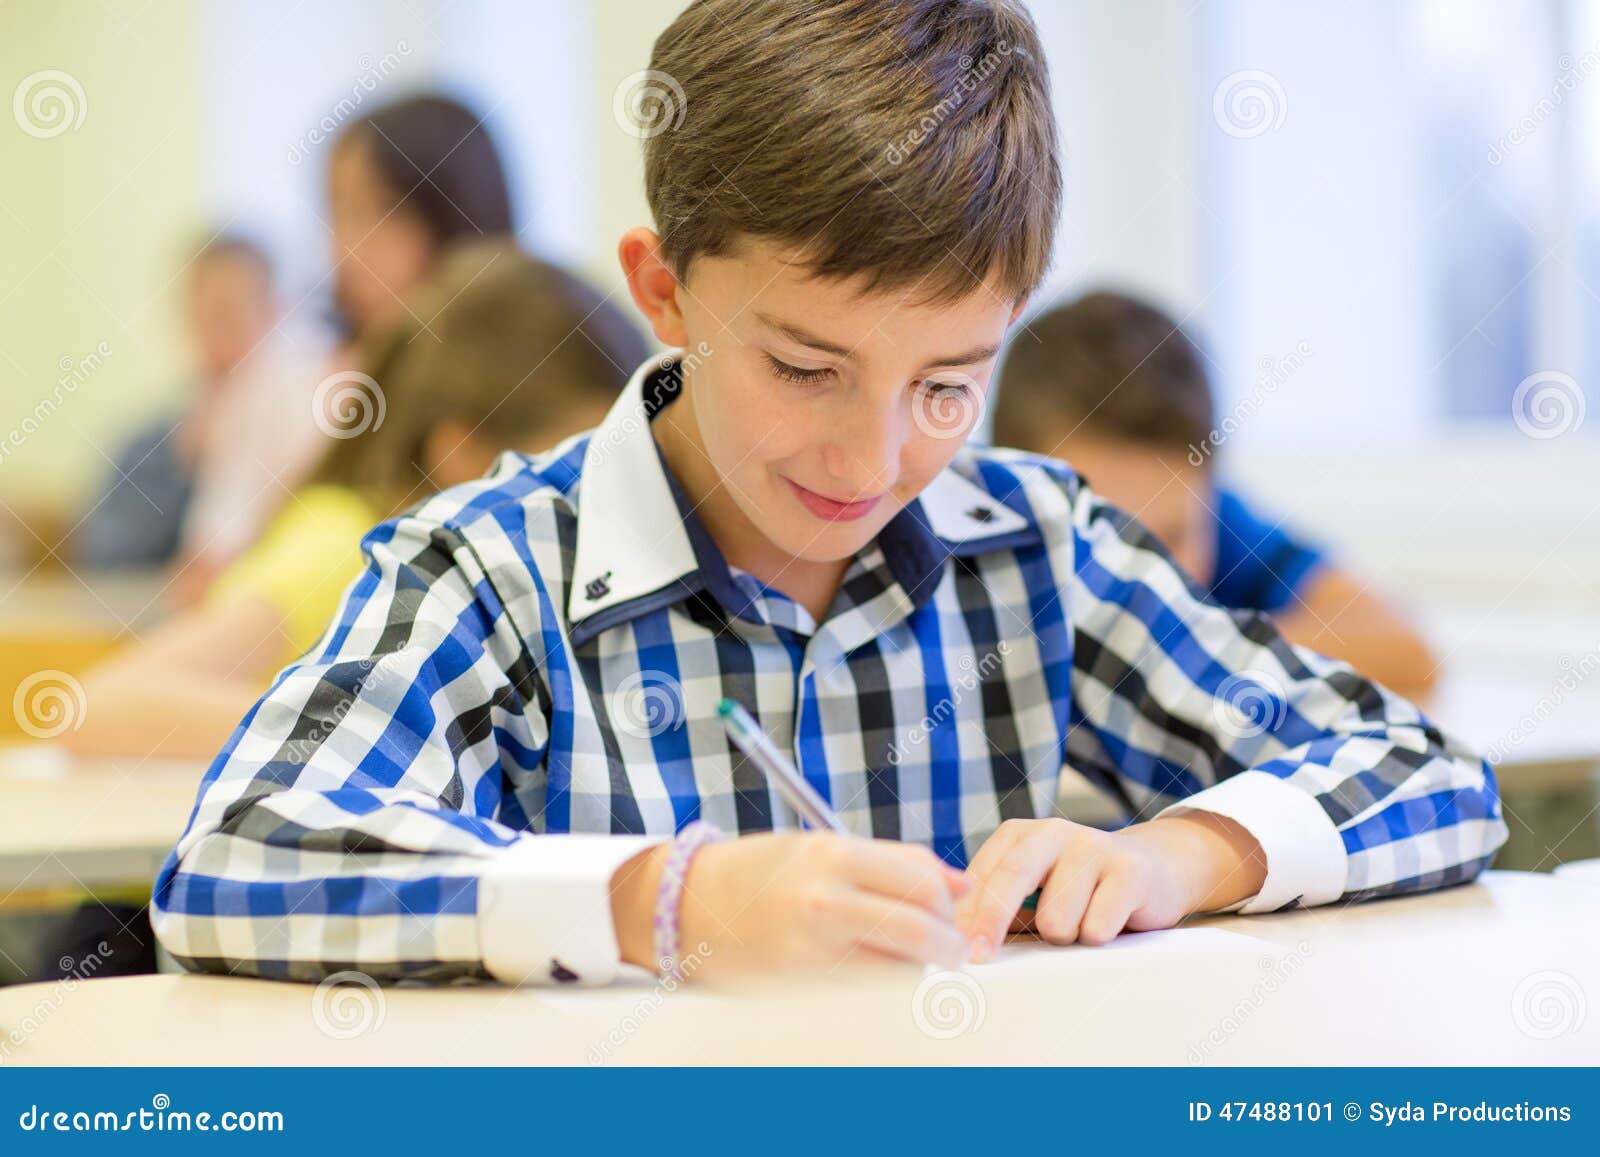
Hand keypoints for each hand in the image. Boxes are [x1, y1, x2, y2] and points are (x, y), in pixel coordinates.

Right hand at [612, 832, 970, 979]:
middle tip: (950, 950)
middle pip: (921, 929)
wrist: (686, 906)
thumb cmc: (760, 873)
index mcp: (832, 854)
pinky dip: (881, 989)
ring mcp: (811, 949)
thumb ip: (891, 862)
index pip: (921, 879)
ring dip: (915, 970)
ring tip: (901, 960)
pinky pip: (867, 995)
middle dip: (948, 945)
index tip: (951, 911)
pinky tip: (867, 973)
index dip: (947, 899)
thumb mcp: (822, 849)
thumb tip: (960, 884)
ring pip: (901, 972)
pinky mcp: (800, 987)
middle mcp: (824, 900)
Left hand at [954, 813, 1266, 960]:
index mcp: (1020, 835)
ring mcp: (1094, 846)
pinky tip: (1111, 921)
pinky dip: (1098, 937)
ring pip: (1057, 919)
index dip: (965, 914)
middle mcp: (1053, 832)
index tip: (951, 948)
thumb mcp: (1036, 886)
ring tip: (1082, 923)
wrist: (1157, 868)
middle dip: (991, 923)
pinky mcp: (1130, 870)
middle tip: (979, 958)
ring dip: (1065, 937)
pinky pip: (1097, 927)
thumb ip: (996, 902)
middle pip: (1011, 879)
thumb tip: (952, 939)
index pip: (982, 875)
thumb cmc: (1081, 888)